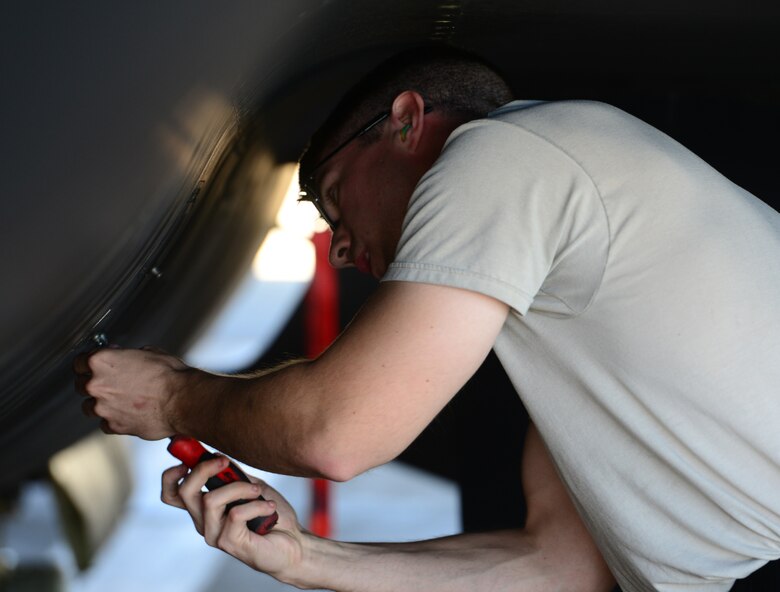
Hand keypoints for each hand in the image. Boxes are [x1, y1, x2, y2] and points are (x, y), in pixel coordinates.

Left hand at [73, 346, 190, 438]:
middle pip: (80, 385)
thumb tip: (128, 360)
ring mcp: (102, 408)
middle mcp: (96, 384)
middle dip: (94, 383)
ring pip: (89, 406)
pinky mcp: (113, 426)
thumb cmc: (170, 376)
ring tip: (119, 401)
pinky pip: (105, 423)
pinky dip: (114, 419)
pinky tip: (128, 413)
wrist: (182, 400)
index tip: (97, 365)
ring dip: (100, 403)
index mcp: (101, 362)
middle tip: (110, 383)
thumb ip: (129, 357)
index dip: (89, 363)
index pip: (79, 361)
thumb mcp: (150, 353)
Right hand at [162, 456, 305, 580]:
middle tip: (225, 462)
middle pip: (184, 492)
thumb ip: (233, 475)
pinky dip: (256, 504)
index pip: (172, 494)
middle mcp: (204, 522)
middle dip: (203, 469)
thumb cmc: (270, 514)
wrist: (293, 540)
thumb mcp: (251, 486)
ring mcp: (214, 534)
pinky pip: (235, 513)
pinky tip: (269, 508)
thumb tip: (216, 455)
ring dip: (240, 488)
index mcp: (205, 508)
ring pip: (211, 499)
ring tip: (259, 492)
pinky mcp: (229, 542)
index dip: (171, 475)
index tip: (187, 460)